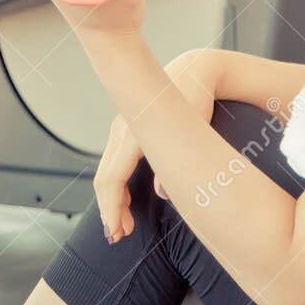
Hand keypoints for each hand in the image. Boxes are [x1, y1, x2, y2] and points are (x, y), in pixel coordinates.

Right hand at [93, 49, 220, 243]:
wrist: (197, 70)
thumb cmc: (199, 98)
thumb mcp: (194, 130)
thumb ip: (176, 163)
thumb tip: (163, 193)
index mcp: (134, 132)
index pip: (111, 177)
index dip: (111, 208)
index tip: (115, 231)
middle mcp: (122, 129)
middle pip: (105, 177)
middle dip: (110, 209)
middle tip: (118, 235)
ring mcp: (122, 128)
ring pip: (109, 170)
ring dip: (114, 198)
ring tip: (123, 224)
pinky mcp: (128, 129)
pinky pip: (116, 161)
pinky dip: (119, 183)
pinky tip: (127, 199)